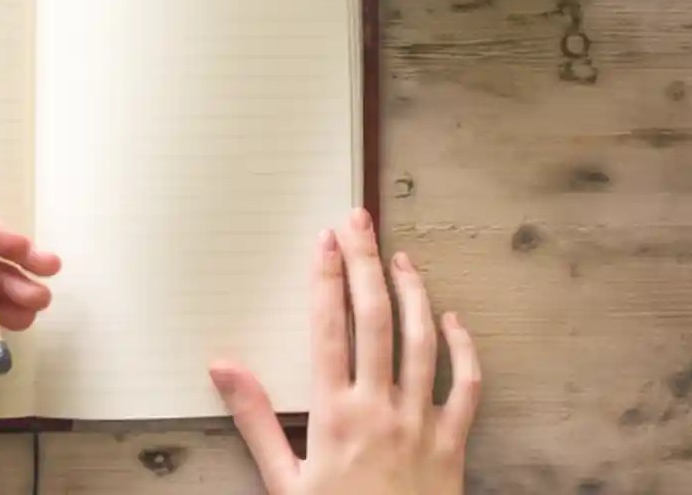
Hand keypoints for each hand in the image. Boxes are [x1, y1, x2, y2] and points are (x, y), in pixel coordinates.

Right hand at [210, 208, 480, 494]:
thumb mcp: (281, 481)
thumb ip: (255, 420)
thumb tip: (223, 368)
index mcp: (335, 414)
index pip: (329, 329)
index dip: (326, 279)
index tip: (324, 242)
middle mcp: (381, 408)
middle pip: (376, 319)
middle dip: (366, 263)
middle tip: (358, 223)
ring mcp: (422, 422)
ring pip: (423, 341)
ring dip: (413, 292)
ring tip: (400, 257)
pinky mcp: (454, 442)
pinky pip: (468, 385)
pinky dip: (463, 348)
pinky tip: (451, 320)